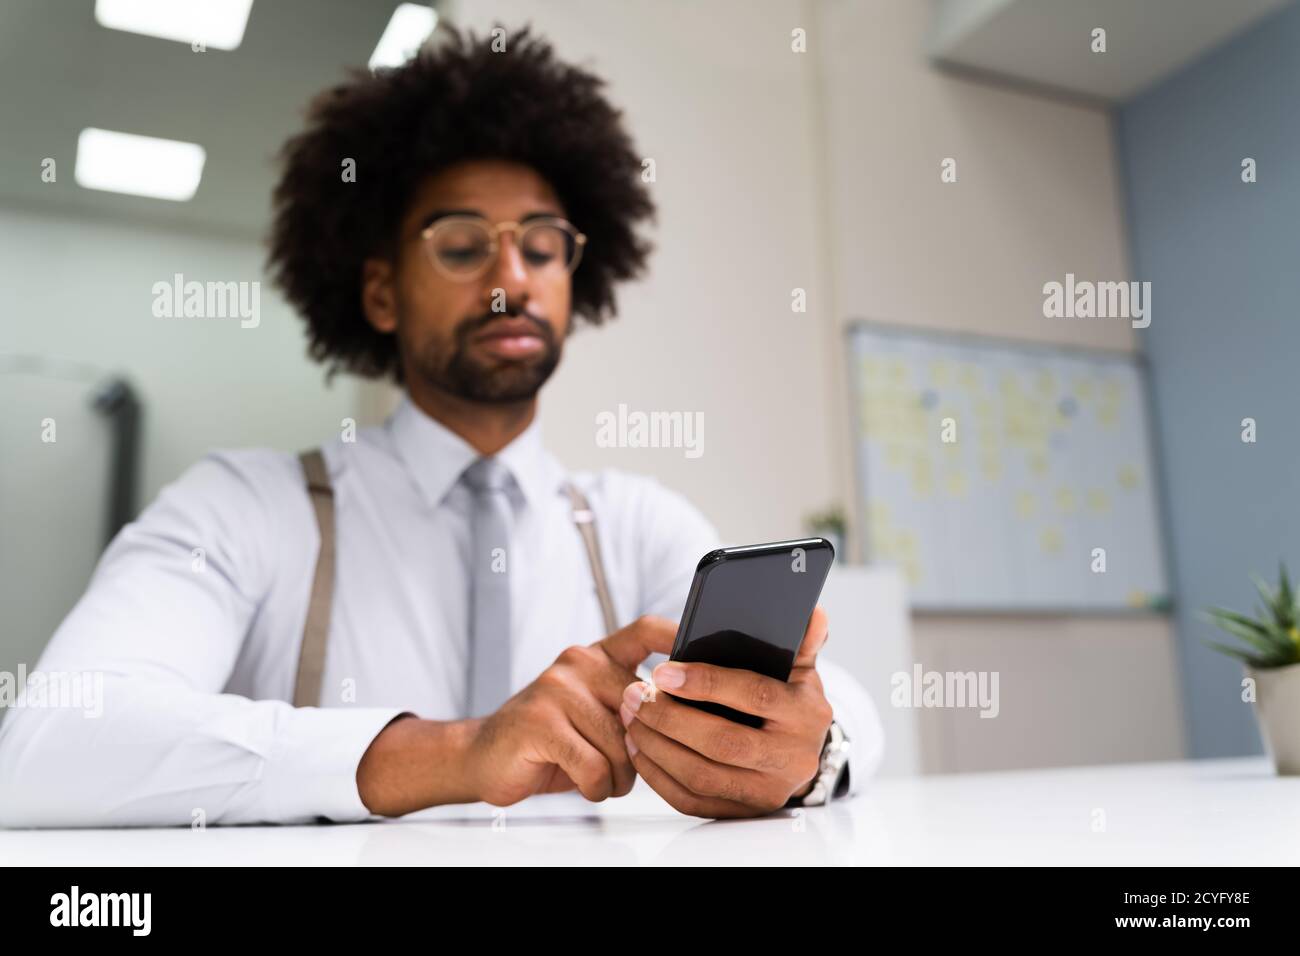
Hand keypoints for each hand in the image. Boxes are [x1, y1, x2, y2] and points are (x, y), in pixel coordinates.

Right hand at [465, 615, 677, 805]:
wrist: (485, 755)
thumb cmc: (553, 739)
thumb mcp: (596, 711)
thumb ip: (633, 704)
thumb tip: (690, 711)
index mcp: (597, 655)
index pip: (645, 630)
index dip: (677, 637)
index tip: (704, 653)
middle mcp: (578, 662)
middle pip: (645, 710)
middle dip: (642, 751)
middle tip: (621, 765)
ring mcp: (556, 688)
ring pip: (621, 743)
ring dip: (617, 776)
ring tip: (597, 775)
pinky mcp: (540, 722)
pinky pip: (594, 766)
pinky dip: (595, 786)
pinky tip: (582, 783)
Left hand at [620, 606, 833, 817]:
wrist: (799, 754)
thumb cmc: (790, 702)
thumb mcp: (799, 669)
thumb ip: (800, 640)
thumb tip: (812, 613)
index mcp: (807, 714)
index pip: (755, 695)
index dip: (706, 683)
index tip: (662, 672)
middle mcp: (793, 758)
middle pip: (723, 743)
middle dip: (670, 718)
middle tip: (635, 696)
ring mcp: (768, 791)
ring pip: (702, 775)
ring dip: (657, 747)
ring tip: (630, 718)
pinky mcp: (743, 812)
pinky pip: (692, 801)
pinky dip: (659, 777)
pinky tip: (639, 749)